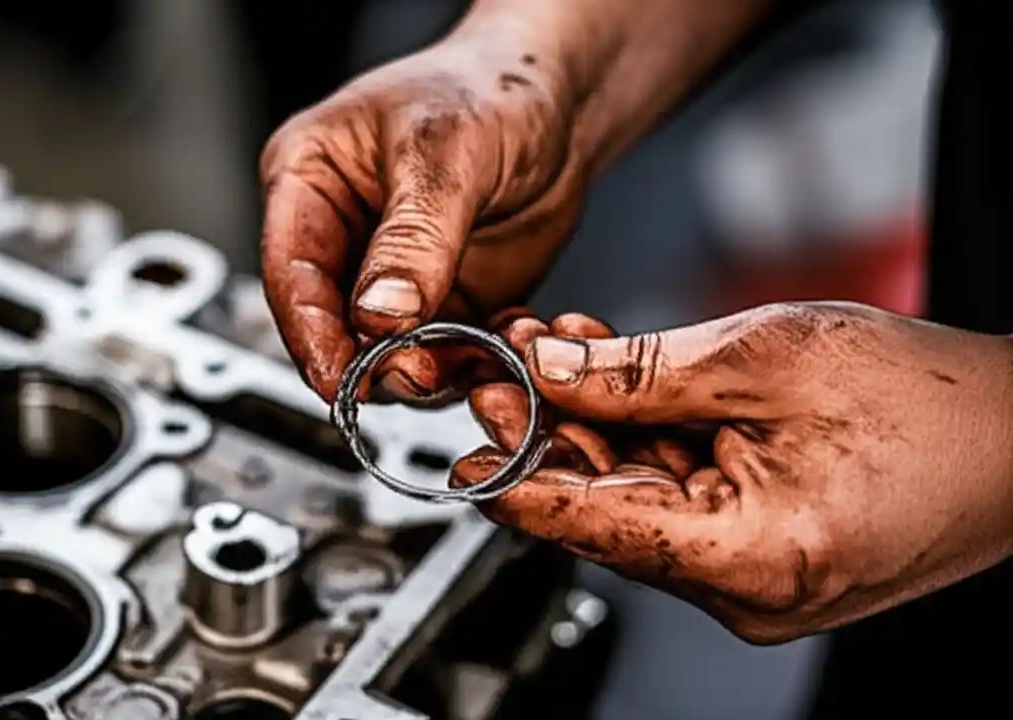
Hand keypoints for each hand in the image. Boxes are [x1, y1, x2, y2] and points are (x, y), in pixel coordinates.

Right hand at [259, 1, 771, 402]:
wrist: (564, 103)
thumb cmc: (492, 89)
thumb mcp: (446, 152)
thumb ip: (413, 240)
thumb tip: (379, 313)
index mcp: (309, 181)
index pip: (290, 272)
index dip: (309, 333)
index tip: (336, 377)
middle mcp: (343, 237)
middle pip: (332, 326)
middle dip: (371, 360)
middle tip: (416, 372)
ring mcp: (394, 279)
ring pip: (387, 353)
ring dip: (427, 369)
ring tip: (469, 357)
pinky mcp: (445, 306)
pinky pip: (446, 358)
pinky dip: (472, 365)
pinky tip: (502, 347)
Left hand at [454, 302, 1012, 642]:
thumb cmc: (933, 401)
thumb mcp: (768, 357)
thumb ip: (643, 373)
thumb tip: (551, 371)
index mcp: (747, 558)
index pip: (591, 527)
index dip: (515, 484)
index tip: (458, 457)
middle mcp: (744, 588)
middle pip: (607, 508)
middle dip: (551, 429)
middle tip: (505, 364)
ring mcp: (754, 574)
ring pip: (639, 495)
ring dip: (594, 422)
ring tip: (556, 350)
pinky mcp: (765, 549)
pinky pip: (680, 493)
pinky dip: (645, 436)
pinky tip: (614, 377)